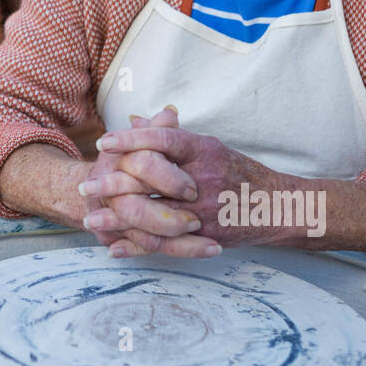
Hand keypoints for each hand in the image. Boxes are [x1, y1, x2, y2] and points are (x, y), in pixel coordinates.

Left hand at [87, 119, 289, 255]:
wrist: (278, 207)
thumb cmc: (238, 173)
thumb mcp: (209, 147)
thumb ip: (172, 137)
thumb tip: (134, 119)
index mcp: (203, 150)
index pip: (163, 140)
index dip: (131, 139)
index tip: (103, 142)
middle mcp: (202, 177)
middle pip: (150, 178)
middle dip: (113, 184)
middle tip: (87, 188)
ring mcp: (204, 209)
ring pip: (152, 214)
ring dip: (118, 219)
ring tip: (91, 221)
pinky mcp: (205, 236)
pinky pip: (165, 243)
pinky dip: (137, 246)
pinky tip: (114, 247)